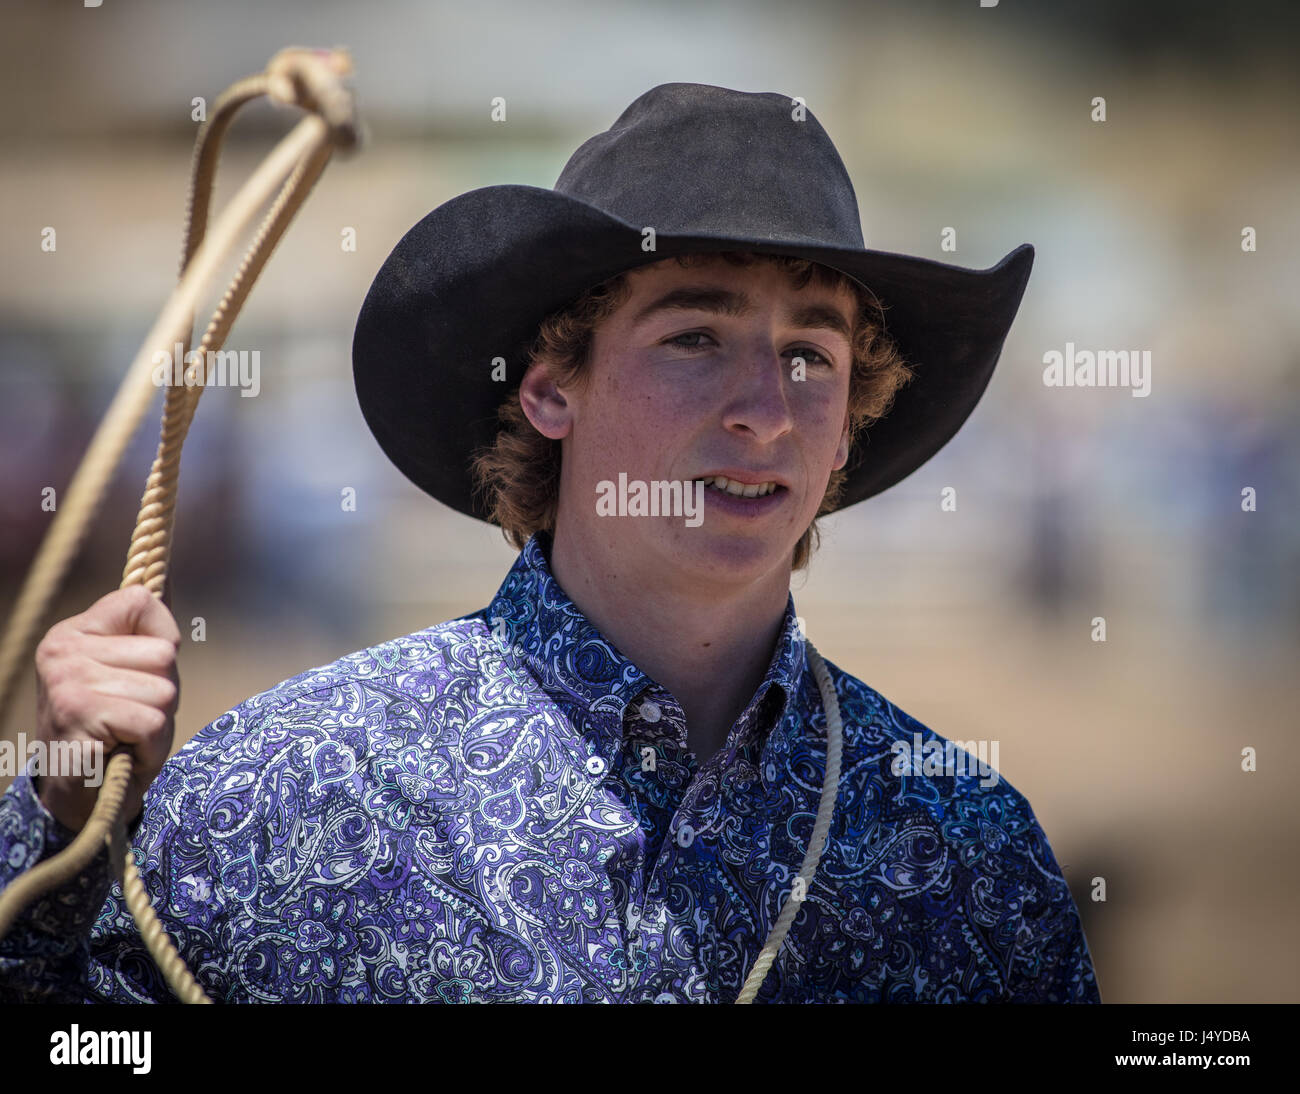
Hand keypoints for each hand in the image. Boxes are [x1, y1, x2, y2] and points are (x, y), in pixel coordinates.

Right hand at [32, 585, 180, 833]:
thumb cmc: (118, 730)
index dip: (162, 639)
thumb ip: (147, 634)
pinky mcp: (79, 714)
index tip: (142, 671)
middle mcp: (63, 649)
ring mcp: (67, 681)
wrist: (83, 795)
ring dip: (158, 720)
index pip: (141, 600)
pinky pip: (152, 721)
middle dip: (164, 690)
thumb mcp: (134, 673)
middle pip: (164, 653)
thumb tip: (160, 586)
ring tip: (127, 733)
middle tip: (132, 715)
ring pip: (164, 689)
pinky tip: (126, 751)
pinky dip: (151, 744)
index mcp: (73, 632)